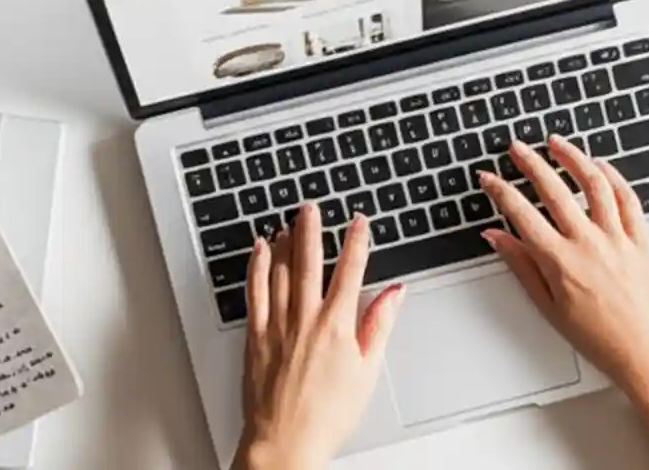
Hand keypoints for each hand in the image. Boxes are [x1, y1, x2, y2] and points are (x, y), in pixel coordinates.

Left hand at [234, 205, 404, 469]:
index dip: (357, 241)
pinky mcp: (256, 336)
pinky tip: (260, 249)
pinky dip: (257, 266)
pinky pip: (255, 291)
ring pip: (282, 271)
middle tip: (312, 206)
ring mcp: (278, 325)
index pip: (350, 271)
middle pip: (310, 262)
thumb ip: (379, 325)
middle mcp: (306, 320)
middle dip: (313, 229)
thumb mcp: (367, 371)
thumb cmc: (327, 416)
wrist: (285, 443)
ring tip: (289, 220)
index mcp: (337, 326)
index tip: (359, 221)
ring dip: (287, 242)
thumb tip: (394, 294)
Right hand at [477, 137, 648, 399]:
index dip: (500, 191)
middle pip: (553, 190)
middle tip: (516, 148)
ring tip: (556, 143)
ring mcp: (617, 238)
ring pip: (593, 183)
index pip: (521, 214)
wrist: (648, 354)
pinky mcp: (641, 239)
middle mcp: (588, 243)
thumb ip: (521, 266)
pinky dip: (612, 175)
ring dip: (572, 157)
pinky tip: (600, 165)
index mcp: (560, 262)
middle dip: (530, 163)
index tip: (488, 177)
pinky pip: (627, 198)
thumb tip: (497, 237)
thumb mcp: (548, 307)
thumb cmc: (599, 338)